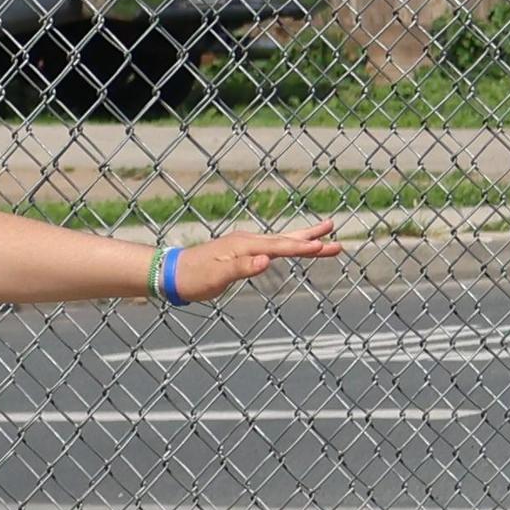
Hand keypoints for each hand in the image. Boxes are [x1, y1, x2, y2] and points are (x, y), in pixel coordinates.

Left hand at [175, 218, 342, 301]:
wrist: (173, 272)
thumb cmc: (194, 277)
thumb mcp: (217, 276)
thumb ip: (242, 268)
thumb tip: (266, 260)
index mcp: (246, 246)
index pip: (280, 246)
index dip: (303, 247)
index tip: (324, 246)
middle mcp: (248, 241)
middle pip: (286, 239)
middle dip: (311, 238)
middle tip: (336, 235)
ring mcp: (245, 245)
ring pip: (281, 240)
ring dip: (303, 238)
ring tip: (325, 232)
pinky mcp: (241, 251)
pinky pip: (271, 246)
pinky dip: (287, 244)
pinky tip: (292, 246)